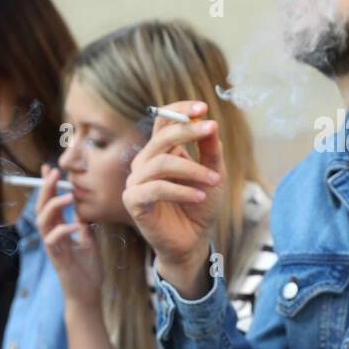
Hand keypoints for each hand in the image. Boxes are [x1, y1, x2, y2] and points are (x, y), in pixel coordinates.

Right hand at [36, 163, 103, 307]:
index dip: (48, 187)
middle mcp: (52, 237)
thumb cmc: (87, 270)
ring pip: (43, 222)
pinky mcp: (57, 259)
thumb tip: (83, 211)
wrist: (87, 294)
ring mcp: (52, 247)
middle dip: (46, 190)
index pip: (50, 204)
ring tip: (67, 197)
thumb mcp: (88, 242)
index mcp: (59, 230)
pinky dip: (63, 230)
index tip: (49, 168)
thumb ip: (84, 227)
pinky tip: (76, 225)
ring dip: (54, 207)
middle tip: (53, 173)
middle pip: (42, 208)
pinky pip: (54, 241)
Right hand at [123, 100, 224, 278]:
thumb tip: (211, 124)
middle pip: (162, 137)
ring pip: (162, 162)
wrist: (192, 241)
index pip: (163, 121)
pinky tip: (200, 196)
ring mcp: (136, 181)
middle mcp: (144, 162)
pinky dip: (182, 190)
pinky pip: (156, 188)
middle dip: (188, 130)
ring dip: (192, 168)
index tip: (203, 107)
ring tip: (214, 180)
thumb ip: (211, 150)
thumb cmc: (200, 206)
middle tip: (211, 129)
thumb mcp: (212, 174)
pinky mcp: (133, 201)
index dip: (180, 110)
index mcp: (161, 151)